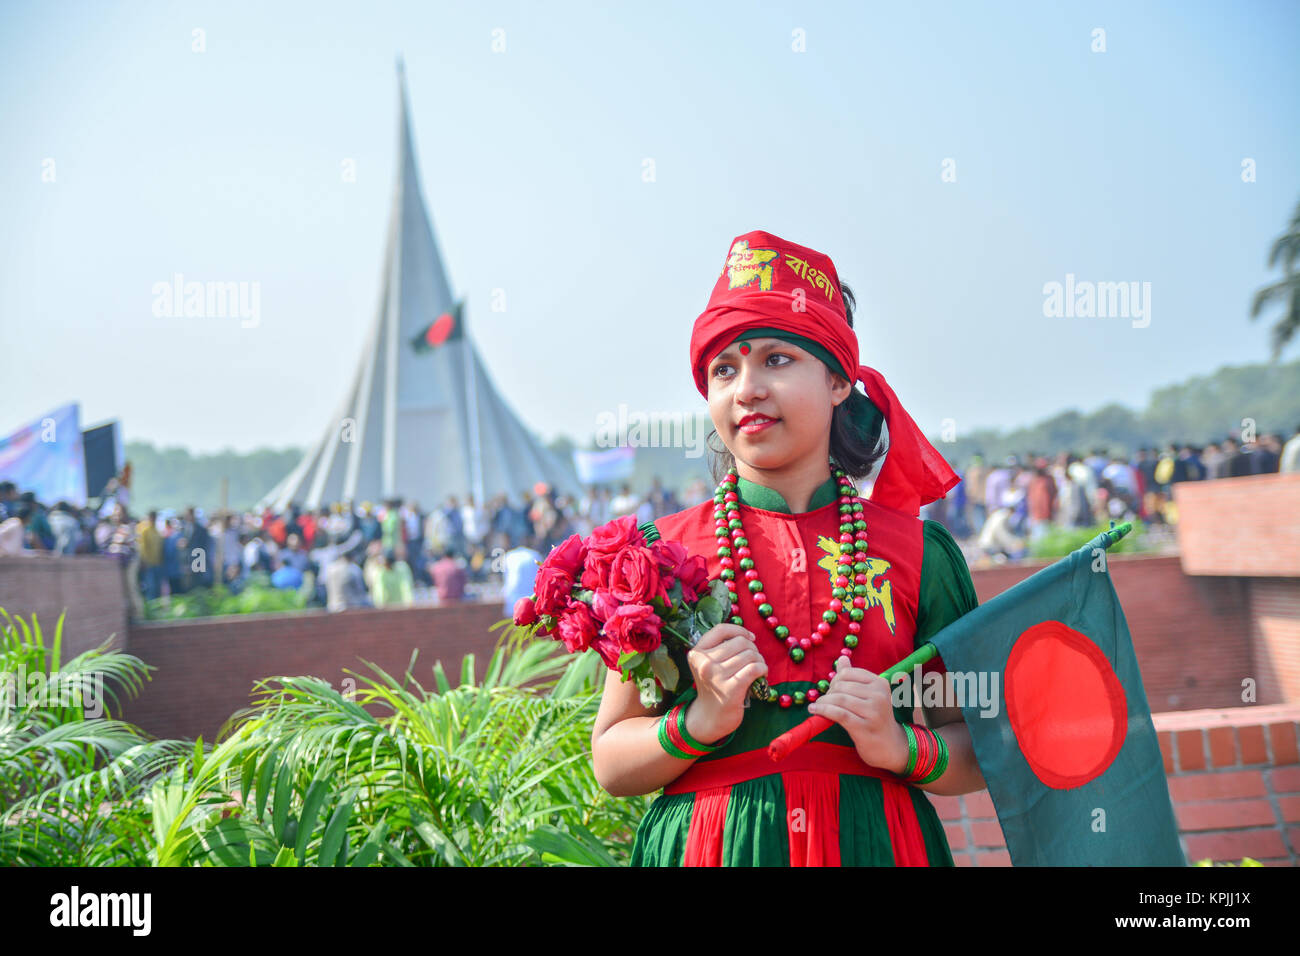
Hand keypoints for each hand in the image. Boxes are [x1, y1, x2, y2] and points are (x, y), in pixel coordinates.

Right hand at [683, 623, 767, 744]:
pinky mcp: (731, 688)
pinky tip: (762, 675)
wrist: (710, 717)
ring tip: (758, 670)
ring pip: (750, 655)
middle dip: (753, 649)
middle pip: (740, 642)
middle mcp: (704, 662)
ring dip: (759, 660)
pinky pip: (755, 668)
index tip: (750, 638)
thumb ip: (720, 649)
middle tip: (754, 660)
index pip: (721, 630)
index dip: (739, 630)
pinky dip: (763, 669)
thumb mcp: (708, 665)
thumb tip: (748, 636)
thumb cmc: (714, 687)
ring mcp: (716, 676)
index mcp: (697, 653)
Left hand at [806, 658, 909, 774]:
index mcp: (880, 683)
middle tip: (824, 700)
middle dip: (829, 692)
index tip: (831, 689)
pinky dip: (823, 710)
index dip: (835, 680)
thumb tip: (842, 658)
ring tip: (817, 705)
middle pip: (842, 686)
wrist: (890, 746)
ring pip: (839, 699)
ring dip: (824, 701)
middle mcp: (879, 696)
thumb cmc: (875, 717)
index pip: (849, 673)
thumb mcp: (869, 695)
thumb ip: (855, 677)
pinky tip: (814, 710)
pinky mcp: (864, 727)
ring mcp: (873, 712)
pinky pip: (838, 714)